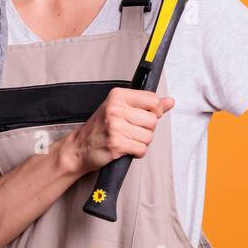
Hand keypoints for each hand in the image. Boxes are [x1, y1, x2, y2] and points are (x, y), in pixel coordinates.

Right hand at [60, 87, 174, 174]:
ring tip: (126, 139)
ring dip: (141, 142)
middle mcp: (115, 109)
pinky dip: (136, 152)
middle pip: (152, 120)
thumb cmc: (99, 128)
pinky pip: (141, 149)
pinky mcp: (116, 143)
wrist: (79, 148)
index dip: (155, 111)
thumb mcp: (120, 109)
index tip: (146, 116)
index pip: (152, 100)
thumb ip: (146, 105)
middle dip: (146, 130)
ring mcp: (115, 126)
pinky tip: (125, 148)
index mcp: (117, 96)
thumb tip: (169, 101)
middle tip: (131, 131)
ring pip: (148, 137)